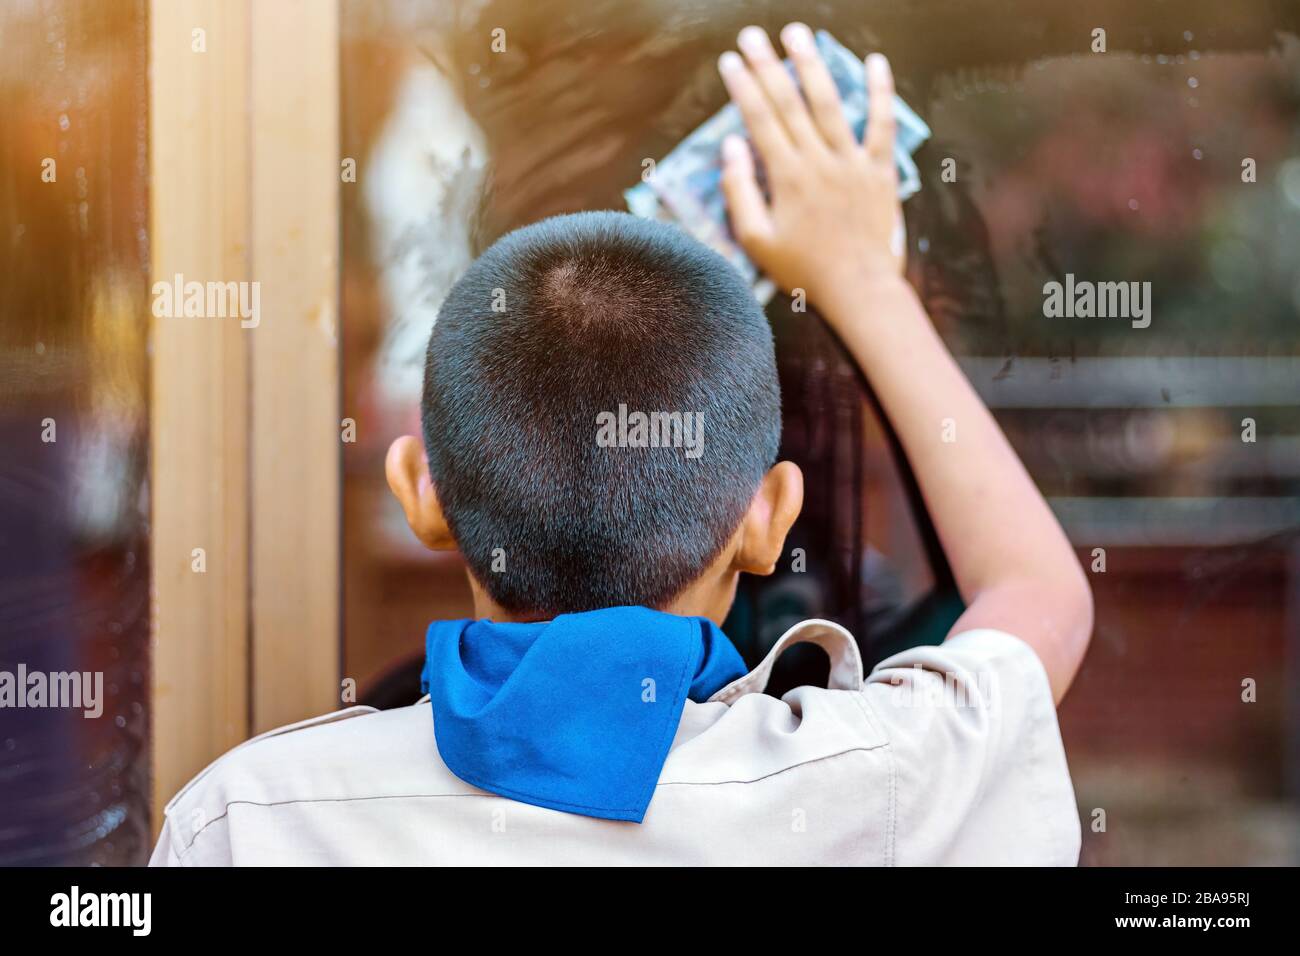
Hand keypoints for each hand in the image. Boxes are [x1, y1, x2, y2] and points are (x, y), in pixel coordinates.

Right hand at [718, 23, 904, 308]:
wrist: (859, 290)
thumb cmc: (803, 271)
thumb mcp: (756, 240)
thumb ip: (739, 192)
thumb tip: (731, 147)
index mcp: (787, 177)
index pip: (760, 120)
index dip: (743, 87)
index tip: (730, 61)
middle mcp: (819, 161)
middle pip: (790, 102)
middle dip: (768, 65)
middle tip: (752, 35)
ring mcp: (853, 162)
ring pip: (830, 103)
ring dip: (812, 64)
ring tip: (797, 33)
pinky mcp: (880, 170)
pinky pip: (883, 125)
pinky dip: (881, 92)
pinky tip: (876, 62)